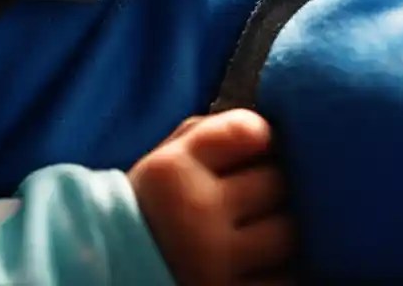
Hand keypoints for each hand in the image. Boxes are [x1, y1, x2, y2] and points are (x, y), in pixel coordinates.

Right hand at [129, 109, 293, 285]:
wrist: (114, 265)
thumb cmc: (151, 207)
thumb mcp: (163, 159)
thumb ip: (211, 133)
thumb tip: (270, 131)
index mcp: (171, 169)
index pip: (250, 131)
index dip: (260, 138)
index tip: (253, 150)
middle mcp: (193, 210)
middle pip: (276, 182)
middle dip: (270, 187)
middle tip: (251, 197)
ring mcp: (214, 260)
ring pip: (288, 232)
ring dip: (278, 230)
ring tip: (253, 232)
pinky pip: (284, 277)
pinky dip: (278, 270)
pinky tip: (254, 263)